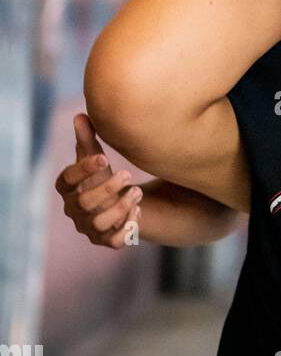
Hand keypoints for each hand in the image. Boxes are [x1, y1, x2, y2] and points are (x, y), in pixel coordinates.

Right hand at [54, 113, 141, 247]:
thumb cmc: (101, 176)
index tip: (103, 158)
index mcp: (68, 188)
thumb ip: (86, 139)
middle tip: (128, 174)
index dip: (83, 169)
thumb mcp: (94, 157)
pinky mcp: (105, 240)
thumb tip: (80, 115)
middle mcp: (74, 210)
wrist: (117, 202)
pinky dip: (127, 226)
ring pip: (100, 223)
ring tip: (137, 192)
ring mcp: (89, 227)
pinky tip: (139, 211)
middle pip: (84, 202)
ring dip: (121, 206)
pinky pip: (114, 240)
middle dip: (107, 188)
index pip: (66, 180)